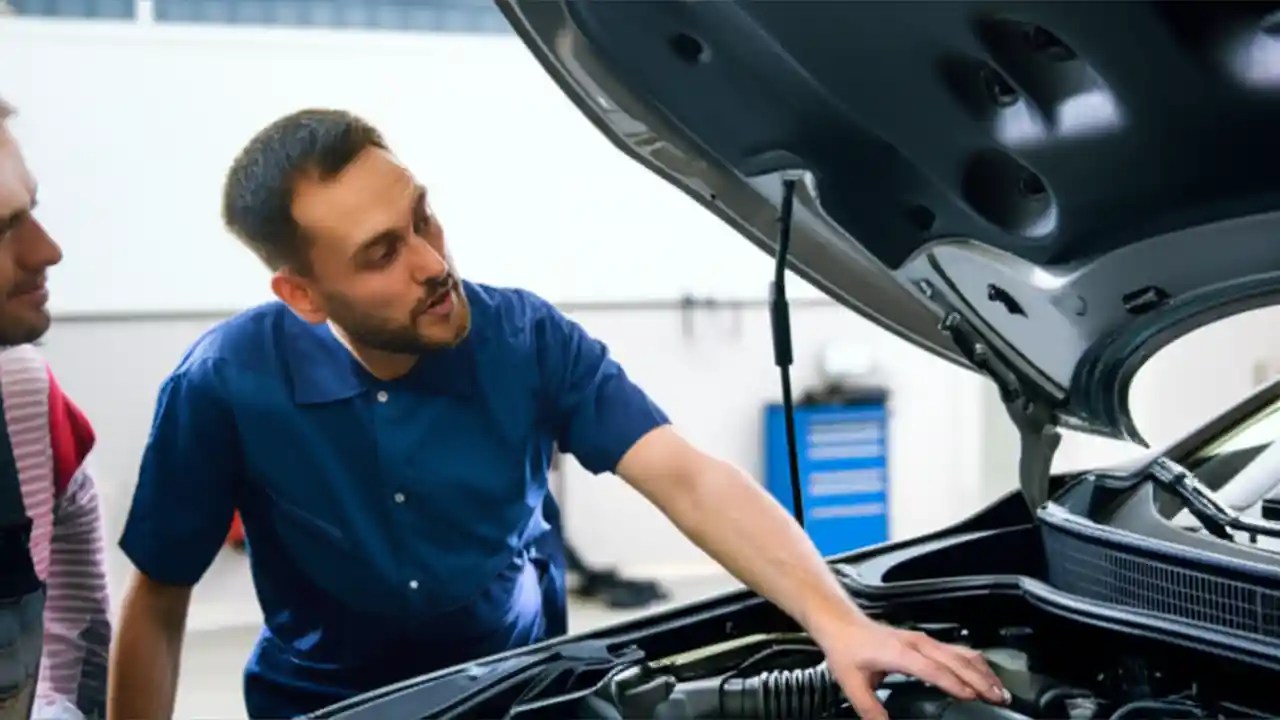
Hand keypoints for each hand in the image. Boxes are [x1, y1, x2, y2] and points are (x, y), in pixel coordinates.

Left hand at [820, 619, 1009, 719]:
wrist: (842, 625)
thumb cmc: (847, 651)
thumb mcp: (853, 684)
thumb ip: (869, 708)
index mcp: (900, 652)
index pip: (933, 669)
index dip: (953, 683)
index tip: (973, 697)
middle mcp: (917, 643)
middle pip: (955, 660)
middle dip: (980, 679)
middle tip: (1000, 698)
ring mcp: (923, 640)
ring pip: (960, 653)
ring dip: (982, 670)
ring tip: (999, 689)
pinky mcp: (926, 641)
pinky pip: (956, 650)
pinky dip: (974, 663)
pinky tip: (984, 674)